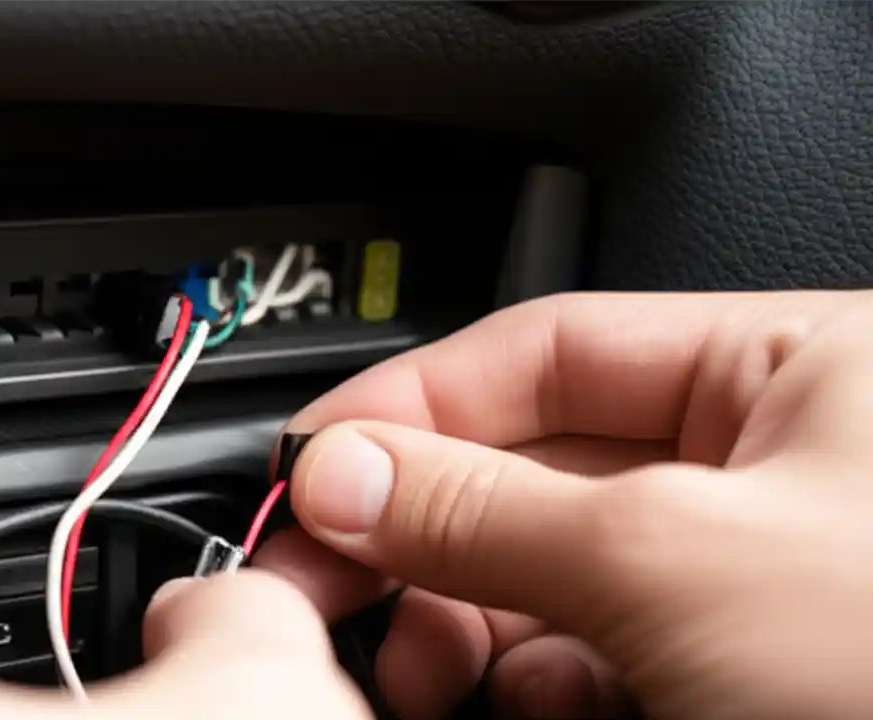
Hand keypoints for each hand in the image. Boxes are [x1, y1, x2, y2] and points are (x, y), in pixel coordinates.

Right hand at [257, 290, 872, 719]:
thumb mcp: (679, 563)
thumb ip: (492, 508)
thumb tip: (350, 471)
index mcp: (791, 377)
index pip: (550, 351)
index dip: (416, 402)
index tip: (316, 463)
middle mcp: (770, 472)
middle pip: (538, 468)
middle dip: (427, 527)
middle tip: (330, 576)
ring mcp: (750, 586)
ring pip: (554, 577)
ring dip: (467, 621)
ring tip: (419, 669)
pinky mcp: (736, 680)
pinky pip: (597, 660)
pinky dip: (533, 686)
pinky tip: (510, 706)